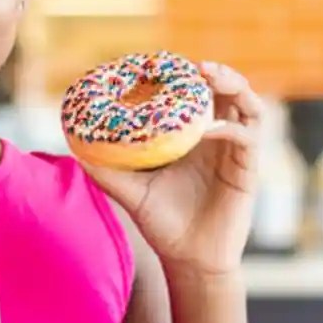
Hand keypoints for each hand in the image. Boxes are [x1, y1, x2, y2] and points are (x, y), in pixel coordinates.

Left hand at [84, 61, 262, 277]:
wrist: (188, 260)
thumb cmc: (162, 224)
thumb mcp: (130, 193)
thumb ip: (107, 171)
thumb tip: (75, 151)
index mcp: (191, 137)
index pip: (196, 95)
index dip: (187, 76)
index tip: (167, 63)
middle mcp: (216, 139)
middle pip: (227, 92)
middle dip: (216, 73)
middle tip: (196, 66)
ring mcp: (234, 153)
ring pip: (247, 106)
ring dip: (233, 87)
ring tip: (210, 78)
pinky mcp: (247, 171)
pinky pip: (247, 139)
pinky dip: (232, 128)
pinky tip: (211, 129)